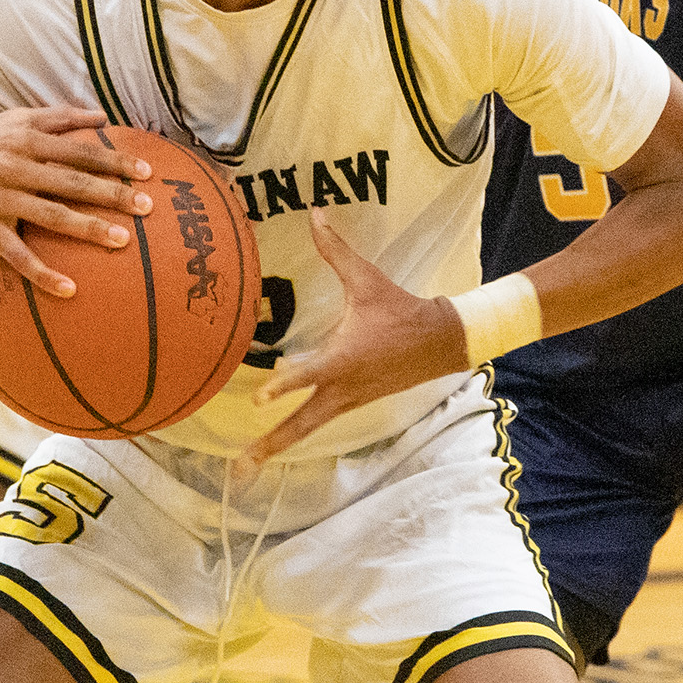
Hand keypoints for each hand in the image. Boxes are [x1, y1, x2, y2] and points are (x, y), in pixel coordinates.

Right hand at [0, 106, 153, 297]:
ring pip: (50, 215)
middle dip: (111, 193)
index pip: (79, 151)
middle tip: (147, 206)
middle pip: (71, 182)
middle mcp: (14, 166)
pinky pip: (17, 254)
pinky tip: (69, 290)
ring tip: (123, 241)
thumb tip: (102, 117)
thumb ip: (58, 118)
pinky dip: (42, 273)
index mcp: (26, 140)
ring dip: (87, 228)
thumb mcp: (13, 120)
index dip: (114, 161)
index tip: (147, 172)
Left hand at [248, 212, 463, 463]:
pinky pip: (317, 423)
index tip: (259, 400)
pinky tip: (272, 446)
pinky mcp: (351, 404)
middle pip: (301, 424)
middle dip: (271, 445)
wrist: (440, 343)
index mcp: (343, 359)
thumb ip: (336, 250)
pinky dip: (294, 435)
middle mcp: (342, 388)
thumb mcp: (368, 280)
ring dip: (277, 447)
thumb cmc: (400, 310)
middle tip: (242, 467)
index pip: (308, 375)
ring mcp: (347, 401)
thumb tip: (314, 214)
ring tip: (246, 469)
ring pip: (307, 429)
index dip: (284, 385)